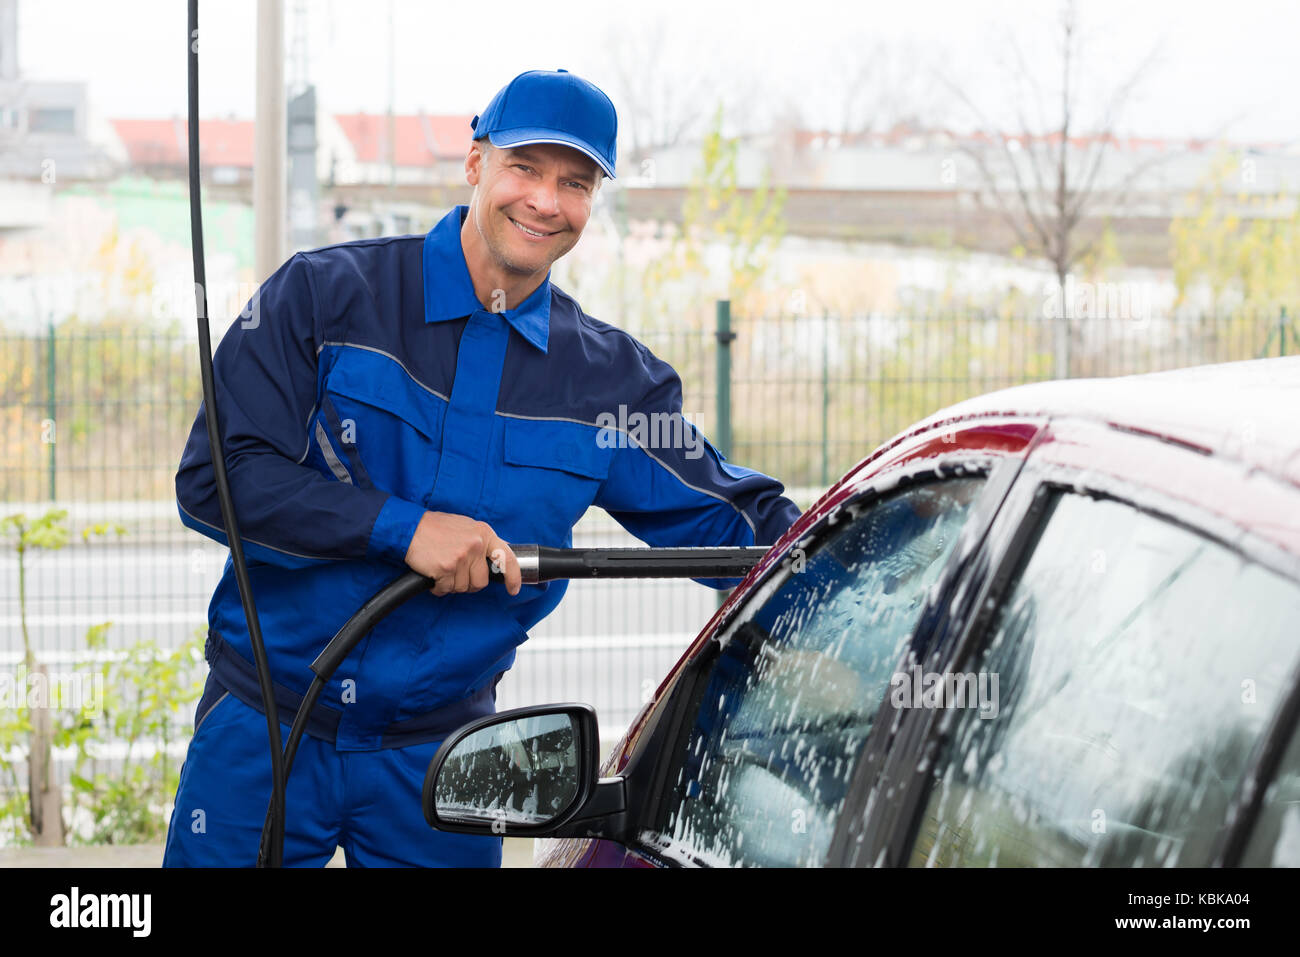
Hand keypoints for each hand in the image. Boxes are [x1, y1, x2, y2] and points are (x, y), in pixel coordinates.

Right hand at [404, 511, 521, 596]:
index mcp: (484, 533)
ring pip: (463, 587)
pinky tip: (433, 573)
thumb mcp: (467, 526)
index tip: (513, 589)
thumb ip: (483, 541)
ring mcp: (462, 557)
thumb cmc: (436, 528)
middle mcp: (476, 545)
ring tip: (442, 568)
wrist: (410, 527)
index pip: (507, 558)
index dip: (513, 577)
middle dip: (468, 582)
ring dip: (451, 584)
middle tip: (454, 572)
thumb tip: (501, 553)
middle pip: (481, 581)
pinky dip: (439, 587)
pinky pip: (446, 589)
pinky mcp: (446, 569)